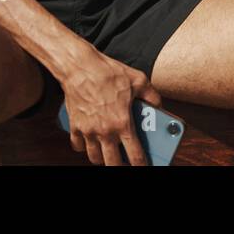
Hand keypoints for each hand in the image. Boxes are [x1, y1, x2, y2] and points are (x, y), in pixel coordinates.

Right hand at [59, 48, 161, 165]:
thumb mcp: (138, 80)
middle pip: (112, 163)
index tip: (143, 167)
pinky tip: (90, 141)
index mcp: (122, 122)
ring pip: (94, 157)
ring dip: (102, 158)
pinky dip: (84, 147)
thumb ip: (151, 95)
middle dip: (119, 166)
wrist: (80, 67)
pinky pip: (78, 146)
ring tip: (108, 154)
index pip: (134, 154)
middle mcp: (105, 131)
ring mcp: (88, 130)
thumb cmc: (108, 72)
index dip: (141, 165)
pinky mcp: (75, 126)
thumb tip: (158, 105)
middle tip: (124, 163)